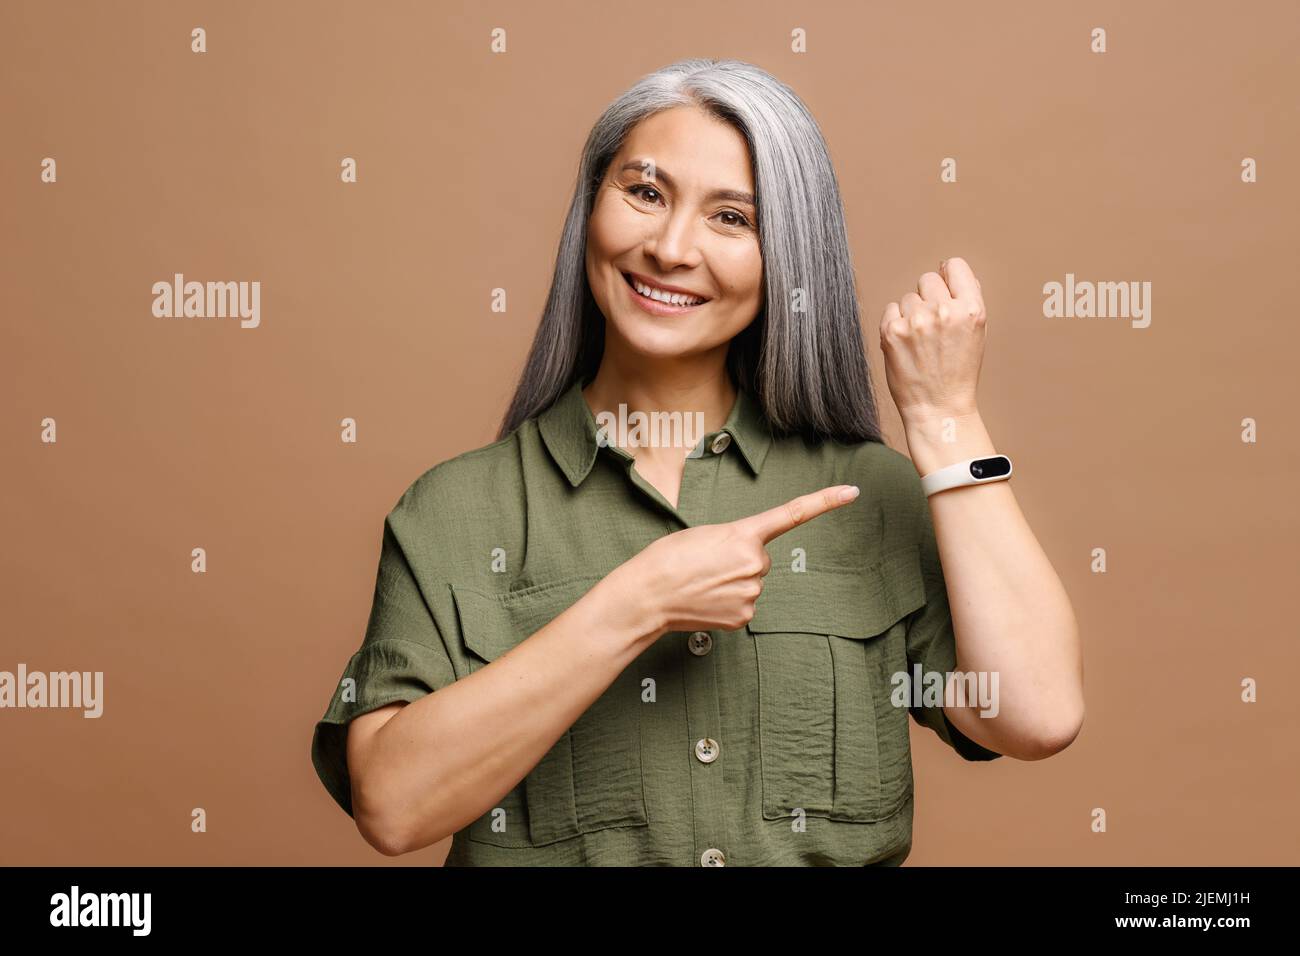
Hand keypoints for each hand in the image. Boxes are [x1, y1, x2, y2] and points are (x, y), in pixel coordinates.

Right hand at [624, 485, 860, 635]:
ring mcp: (752, 592)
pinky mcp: (744, 617)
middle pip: (761, 558)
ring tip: (702, 582)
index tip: (852, 491)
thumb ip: (734, 541)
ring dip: (732, 581)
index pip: (792, 514)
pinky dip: (728, 602)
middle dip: (740, 559)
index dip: (825, 501)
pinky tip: (707, 600)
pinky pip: (745, 604)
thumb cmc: (667, 559)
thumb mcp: (703, 535)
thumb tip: (747, 564)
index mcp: (743, 534)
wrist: (647, 595)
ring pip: (752, 582)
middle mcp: (755, 562)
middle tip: (707, 564)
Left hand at [880, 256, 986, 424]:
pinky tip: (906, 345)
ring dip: (912, 314)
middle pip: (928, 279)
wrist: (938, 408)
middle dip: (929, 297)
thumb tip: (951, 273)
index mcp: (971, 309)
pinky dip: (896, 324)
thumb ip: (967, 301)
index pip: (955, 266)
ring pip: (909, 297)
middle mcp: (944, 311)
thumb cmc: (958, 373)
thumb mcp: (976, 334)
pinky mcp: (892, 331)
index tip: (944, 288)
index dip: (948, 276)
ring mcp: (916, 321)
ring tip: (920, 342)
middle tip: (932, 326)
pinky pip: (891, 310)